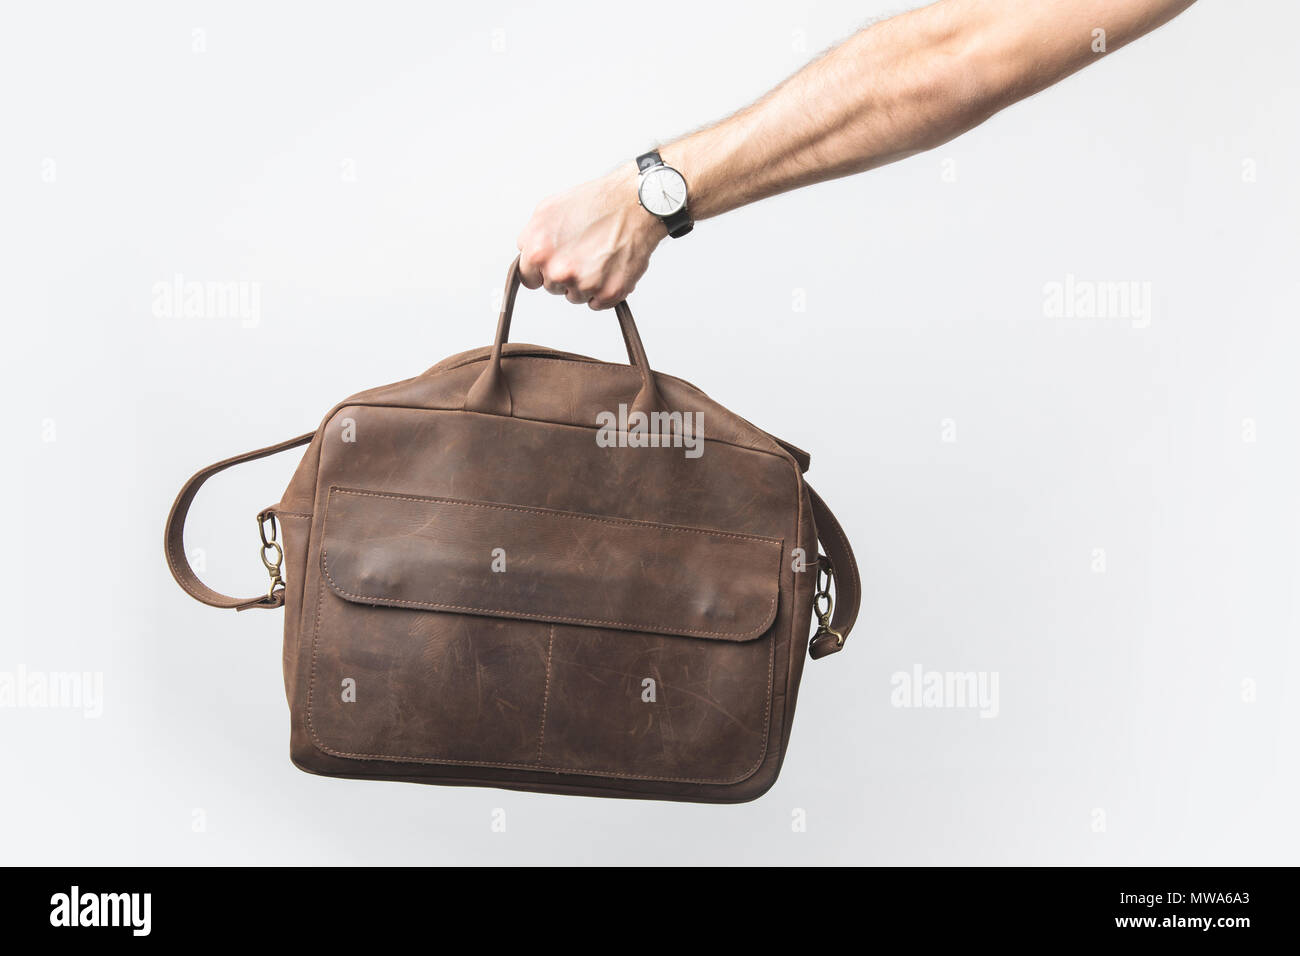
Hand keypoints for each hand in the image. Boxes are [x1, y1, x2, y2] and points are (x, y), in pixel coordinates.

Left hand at [516, 165, 665, 309]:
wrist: (635, 204)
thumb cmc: (596, 202)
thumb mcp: (548, 209)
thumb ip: (531, 237)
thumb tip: (527, 255)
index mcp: (538, 252)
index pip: (529, 278)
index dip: (541, 270)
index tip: (553, 264)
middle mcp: (559, 271)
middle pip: (553, 288)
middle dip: (564, 274)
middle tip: (582, 251)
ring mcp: (585, 284)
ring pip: (576, 296)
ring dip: (585, 282)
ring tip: (598, 255)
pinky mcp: (609, 293)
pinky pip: (598, 303)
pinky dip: (604, 290)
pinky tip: (610, 267)